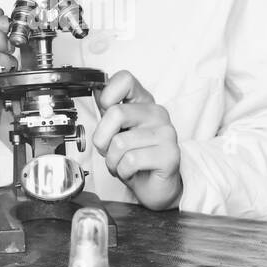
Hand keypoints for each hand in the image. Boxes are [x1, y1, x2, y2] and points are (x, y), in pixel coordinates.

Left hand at [92, 70, 182, 209]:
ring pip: (120, 142)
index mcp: (144, 103)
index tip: (105, 110)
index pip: (124, 79)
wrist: (155, 187)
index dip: (107, 94)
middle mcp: (157, 114)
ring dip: (113, 161)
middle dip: (103, 139)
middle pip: (115, 113)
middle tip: (110, 150)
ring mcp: (166, 133)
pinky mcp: (169, 154)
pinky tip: (132, 171)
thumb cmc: (135, 159)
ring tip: (123, 164)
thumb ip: (109, 112)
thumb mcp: (117, 131)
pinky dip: (123, 171)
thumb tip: (97, 92)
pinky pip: (131, 160)